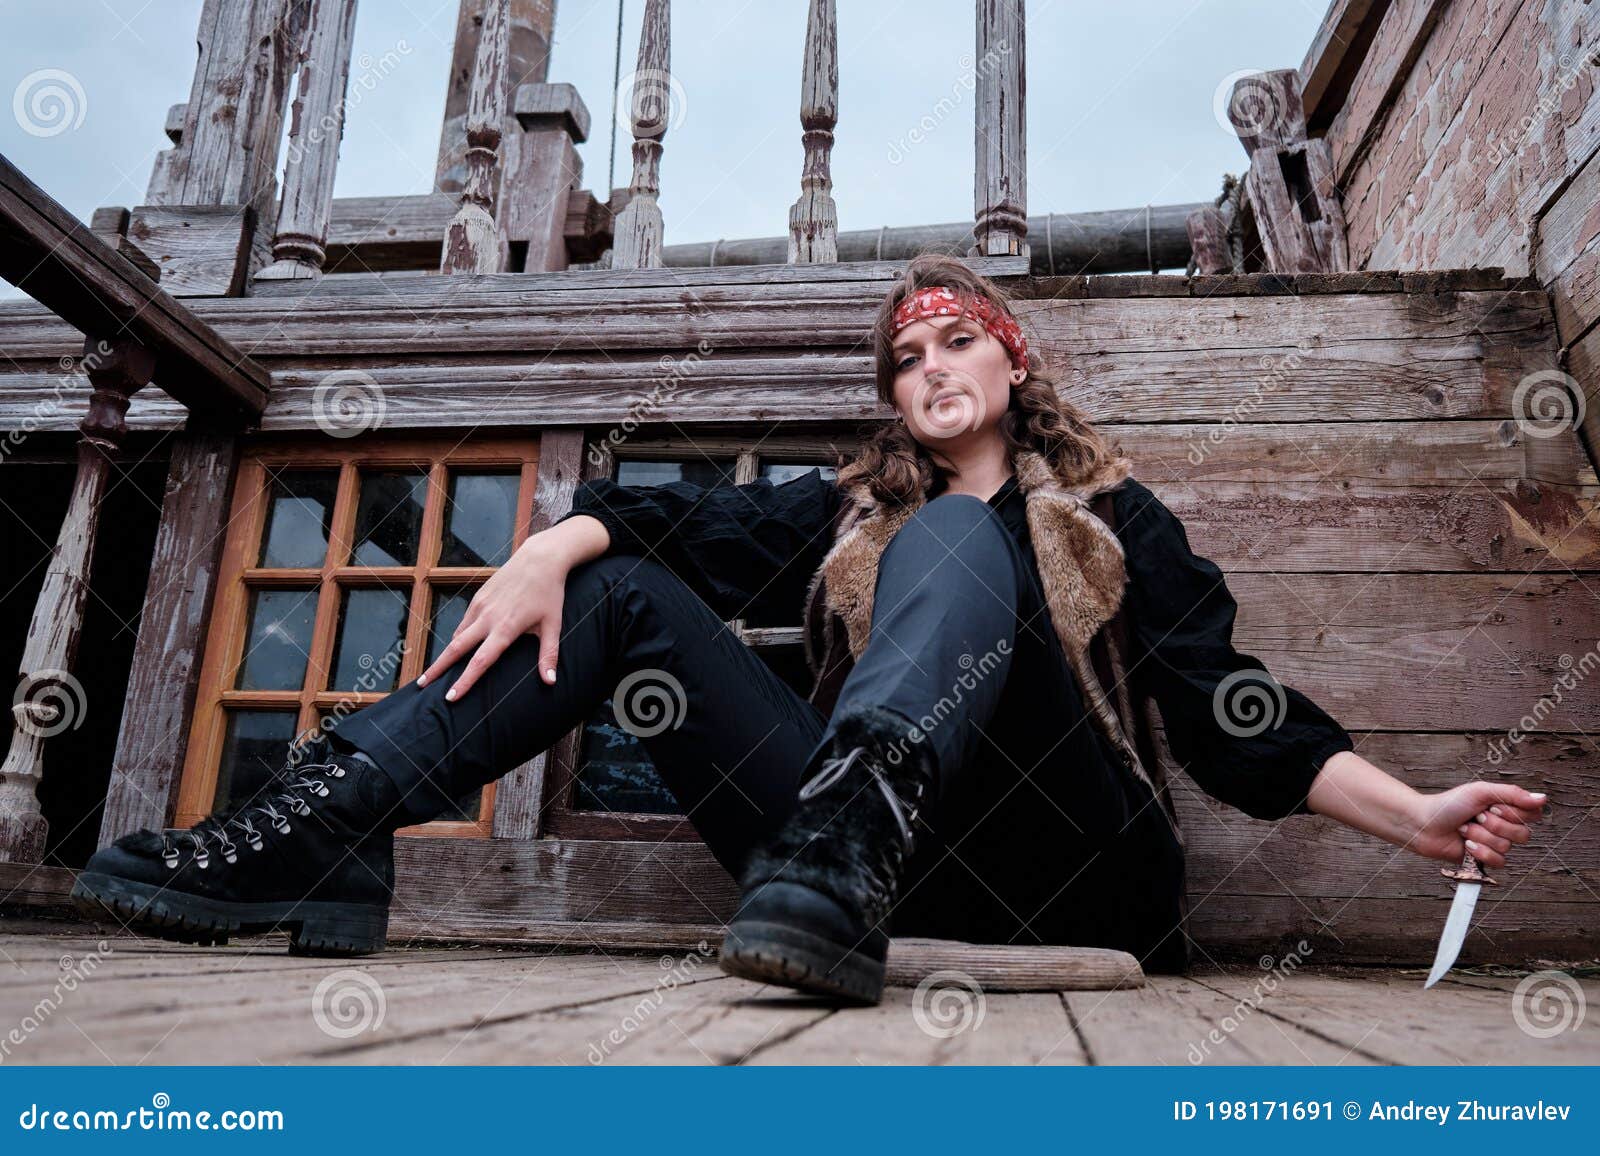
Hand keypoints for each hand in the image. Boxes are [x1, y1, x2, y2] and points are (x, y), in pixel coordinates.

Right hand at [417, 532, 573, 700]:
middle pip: (456, 648)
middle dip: (438, 668)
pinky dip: (458, 638)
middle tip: (422, 685)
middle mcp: (487, 618)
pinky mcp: (478, 597)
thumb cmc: (549, 593)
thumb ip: (549, 655)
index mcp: (505, 629)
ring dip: (445, 654)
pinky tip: (457, 648)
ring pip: (457, 635)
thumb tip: (551, 682)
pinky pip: (464, 622)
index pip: (480, 662)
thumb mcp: (553, 625)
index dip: (464, 681)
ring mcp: (480, 606)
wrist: (539, 559)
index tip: (450, 697)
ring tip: (434, 671)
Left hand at [1405, 781, 1548, 869]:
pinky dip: (1481, 852)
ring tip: (1465, 829)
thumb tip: (1542, 798)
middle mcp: (1503, 826)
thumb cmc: (1448, 805)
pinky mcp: (1485, 859)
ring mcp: (1494, 843)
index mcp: (1505, 807)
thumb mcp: (1480, 791)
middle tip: (1476, 817)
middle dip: (1495, 825)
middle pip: (1523, 834)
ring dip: (1481, 836)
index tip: (1493, 805)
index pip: (1532, 814)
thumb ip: (1513, 794)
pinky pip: (1498, 861)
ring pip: (1507, 847)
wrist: (1424, 824)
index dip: (1515, 813)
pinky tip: (1467, 845)